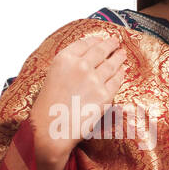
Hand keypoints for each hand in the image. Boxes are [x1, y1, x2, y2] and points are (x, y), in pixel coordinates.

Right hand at [29, 31, 127, 166]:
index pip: (84, 43)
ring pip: (111, 64)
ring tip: (122, 53)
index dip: (95, 40)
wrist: (51, 130)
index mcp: (64, 59)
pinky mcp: (105, 95)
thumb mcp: (51, 78)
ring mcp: (95, 80)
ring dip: (118, 57)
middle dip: (110, 44)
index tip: (100, 39)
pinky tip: (122, 71)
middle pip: (100, 50)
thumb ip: (66, 67)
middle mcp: (80, 66)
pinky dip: (120, 74)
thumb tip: (82, 61)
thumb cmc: (46, 108)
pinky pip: (116, 81)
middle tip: (115, 41)